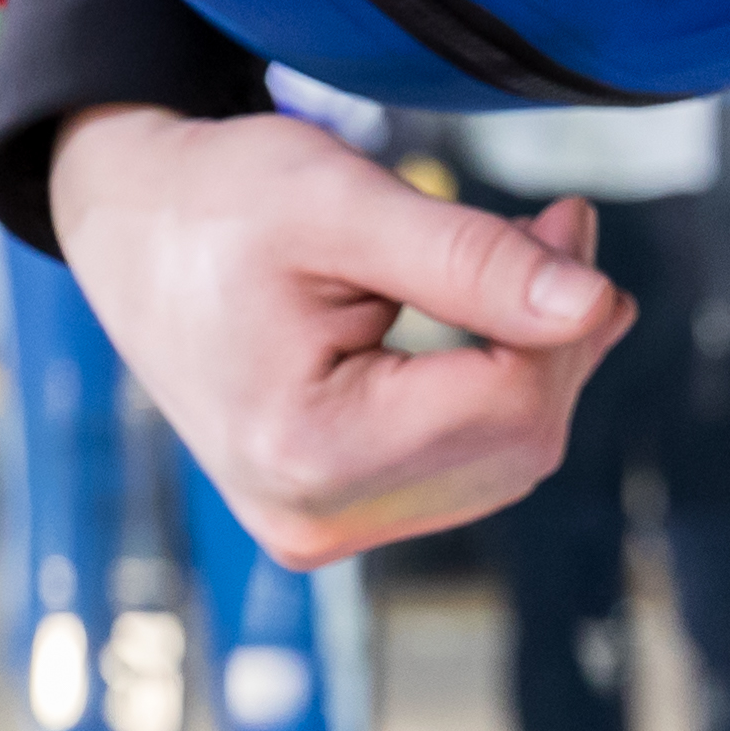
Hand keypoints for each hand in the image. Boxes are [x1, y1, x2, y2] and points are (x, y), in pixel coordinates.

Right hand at [48, 107, 628, 563]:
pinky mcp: (332, 515)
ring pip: (503, 463)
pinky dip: (496, 395)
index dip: (564, 309)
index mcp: (307, 450)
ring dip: (536, 363)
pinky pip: (462, 471)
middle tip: (563, 225)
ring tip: (529, 260)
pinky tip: (498, 324)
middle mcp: (312, 519)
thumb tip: (598, 305)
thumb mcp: (344, 202)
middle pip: (518, 443)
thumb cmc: (221, 200)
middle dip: (558, 334)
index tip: (569, 217)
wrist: (131, 229)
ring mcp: (319, 530)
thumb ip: (472, 258)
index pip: (509, 403)